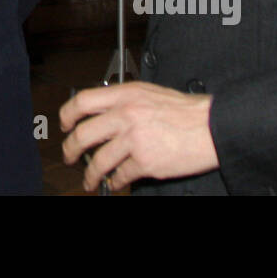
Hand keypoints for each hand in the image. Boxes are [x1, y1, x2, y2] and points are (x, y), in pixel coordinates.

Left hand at [60, 81, 218, 191]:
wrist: (212, 126)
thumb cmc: (185, 111)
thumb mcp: (149, 93)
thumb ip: (125, 102)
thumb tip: (103, 114)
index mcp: (125, 95)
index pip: (82, 101)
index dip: (67, 115)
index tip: (65, 125)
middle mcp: (125, 115)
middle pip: (83, 134)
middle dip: (70, 149)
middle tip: (69, 156)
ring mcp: (133, 139)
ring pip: (98, 160)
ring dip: (91, 174)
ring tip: (90, 180)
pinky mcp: (145, 162)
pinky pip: (120, 175)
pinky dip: (115, 182)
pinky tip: (115, 183)